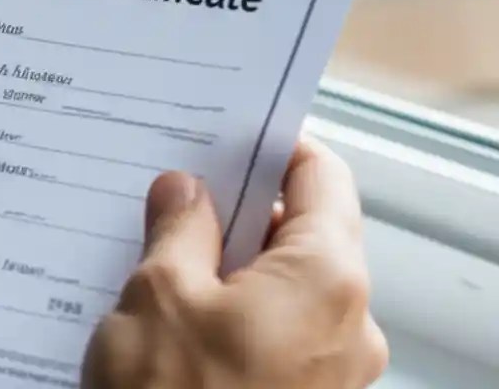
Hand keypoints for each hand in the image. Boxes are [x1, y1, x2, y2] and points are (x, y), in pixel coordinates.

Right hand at [82, 139, 387, 387]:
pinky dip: (227, 313)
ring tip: (153, 259)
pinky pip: (272, 334)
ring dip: (222, 266)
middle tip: (168, 198)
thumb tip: (183, 192)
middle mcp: (349, 323)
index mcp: (327, 278)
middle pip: (300, 233)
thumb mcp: (159, 293)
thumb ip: (177, 227)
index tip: (223, 138)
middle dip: (231, 212)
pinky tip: (167, 316)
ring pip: (280, 287)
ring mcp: (331, 371)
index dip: (270, 149)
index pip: (320, 177)